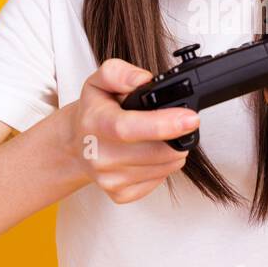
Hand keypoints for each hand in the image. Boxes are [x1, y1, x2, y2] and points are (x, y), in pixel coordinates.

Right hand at [66, 58, 196, 203]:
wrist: (76, 145)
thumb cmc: (94, 112)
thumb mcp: (100, 81)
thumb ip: (119, 72)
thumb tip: (142, 80)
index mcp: (96, 123)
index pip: (129, 128)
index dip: (164, 124)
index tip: (191, 119)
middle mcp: (100, 155)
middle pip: (157, 152)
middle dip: (177, 136)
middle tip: (176, 122)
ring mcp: (109, 179)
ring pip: (165, 167)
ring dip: (172, 151)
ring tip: (158, 137)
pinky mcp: (120, 194)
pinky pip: (159, 181)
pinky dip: (162, 167)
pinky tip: (149, 154)